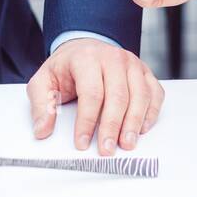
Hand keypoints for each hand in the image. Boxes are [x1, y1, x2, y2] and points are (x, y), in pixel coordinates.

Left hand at [27, 38, 164, 153]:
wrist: (84, 47)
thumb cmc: (66, 67)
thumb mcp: (44, 81)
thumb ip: (41, 105)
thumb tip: (42, 130)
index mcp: (86, 58)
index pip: (90, 93)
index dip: (87, 121)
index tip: (81, 143)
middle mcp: (113, 58)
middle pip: (118, 96)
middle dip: (112, 126)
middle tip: (107, 149)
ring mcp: (132, 64)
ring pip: (140, 95)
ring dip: (134, 122)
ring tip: (126, 143)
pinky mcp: (145, 72)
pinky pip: (154, 93)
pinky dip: (151, 112)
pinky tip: (142, 128)